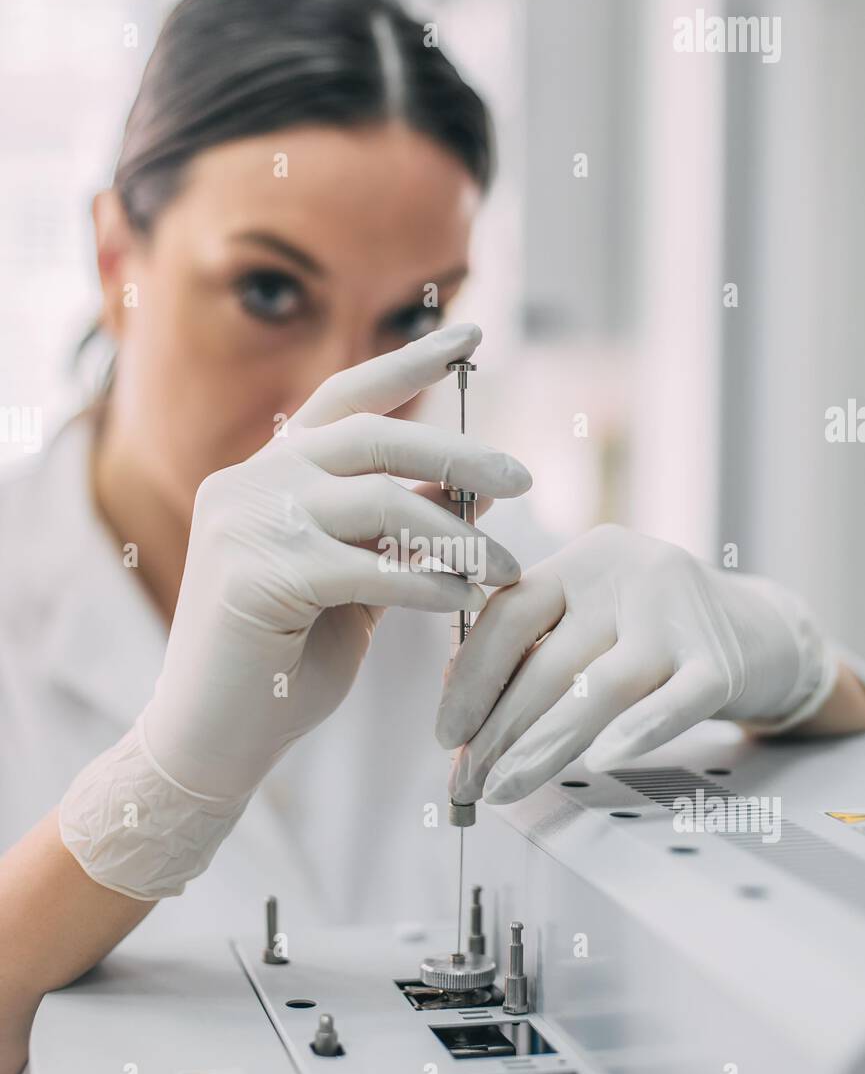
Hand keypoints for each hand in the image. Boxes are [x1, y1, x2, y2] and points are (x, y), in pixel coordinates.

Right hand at [60, 323, 530, 895]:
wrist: (215, 738)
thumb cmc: (288, 661)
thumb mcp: (359, 582)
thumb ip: (402, 532)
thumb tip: (478, 490)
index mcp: (268, 475)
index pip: (343, 400)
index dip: (408, 363)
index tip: (470, 335)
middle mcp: (249, 484)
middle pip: (371, 438)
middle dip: (457, 455)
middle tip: (524, 479)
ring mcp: (246, 526)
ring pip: (377, 501)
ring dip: (456, 536)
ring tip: (506, 570)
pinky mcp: (256, 576)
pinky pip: (368, 567)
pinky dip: (426, 581)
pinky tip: (464, 599)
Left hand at [436, 523, 836, 804]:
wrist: (760, 627)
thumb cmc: (655, 629)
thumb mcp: (591, 615)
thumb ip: (531, 643)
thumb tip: (456, 691)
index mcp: (585, 558)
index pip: (510, 614)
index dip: (470, 678)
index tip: (448, 734)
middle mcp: (629, 573)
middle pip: (548, 659)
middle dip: (498, 731)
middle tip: (469, 780)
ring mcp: (678, 615)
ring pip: (599, 685)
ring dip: (542, 745)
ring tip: (505, 786)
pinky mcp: (720, 661)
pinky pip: (674, 701)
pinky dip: (636, 732)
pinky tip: (603, 760)